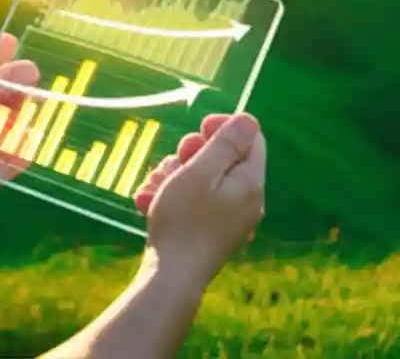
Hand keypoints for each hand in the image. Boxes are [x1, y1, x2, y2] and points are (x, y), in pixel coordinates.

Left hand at [0, 28, 38, 210]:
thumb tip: (0, 33)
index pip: (13, 73)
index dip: (16, 66)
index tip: (17, 57)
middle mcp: (1, 112)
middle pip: (27, 90)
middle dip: (23, 84)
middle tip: (13, 85)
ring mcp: (11, 135)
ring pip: (35, 113)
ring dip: (27, 108)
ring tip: (8, 112)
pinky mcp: (19, 159)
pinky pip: (36, 142)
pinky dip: (31, 135)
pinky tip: (19, 131)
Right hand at [133, 113, 265, 290]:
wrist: (170, 279)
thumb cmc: (184, 222)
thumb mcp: (200, 173)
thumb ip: (225, 144)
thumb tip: (249, 120)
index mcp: (250, 185)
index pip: (251, 139)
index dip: (225, 126)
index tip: (200, 126)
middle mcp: (245, 201)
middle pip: (224, 159)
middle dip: (192, 154)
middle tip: (174, 160)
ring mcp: (227, 219)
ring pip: (202, 180)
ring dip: (174, 176)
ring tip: (153, 186)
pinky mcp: (209, 232)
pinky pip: (194, 203)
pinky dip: (172, 198)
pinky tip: (148, 202)